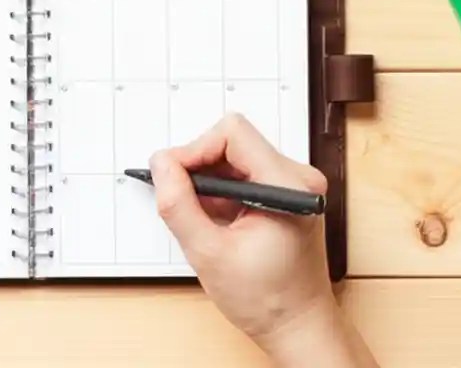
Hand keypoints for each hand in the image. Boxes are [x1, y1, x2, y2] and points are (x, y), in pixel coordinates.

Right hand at [150, 114, 376, 367]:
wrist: (298, 326)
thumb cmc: (268, 300)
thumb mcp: (209, 253)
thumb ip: (179, 205)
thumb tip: (162, 166)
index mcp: (287, 185)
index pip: (232, 134)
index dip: (194, 150)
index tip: (171, 175)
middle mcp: (297, 178)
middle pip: (232, 143)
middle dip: (198, 167)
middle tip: (177, 197)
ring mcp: (292, 185)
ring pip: (235, 158)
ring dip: (208, 181)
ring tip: (196, 215)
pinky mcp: (284, 195)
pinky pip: (243, 175)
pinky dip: (220, 191)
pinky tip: (212, 219)